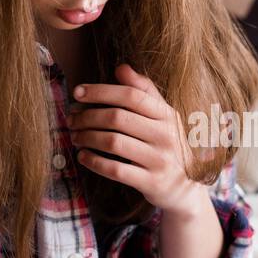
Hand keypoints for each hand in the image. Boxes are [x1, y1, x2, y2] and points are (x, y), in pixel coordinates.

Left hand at [67, 64, 196, 211]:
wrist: (186, 189)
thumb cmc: (169, 147)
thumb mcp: (164, 118)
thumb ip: (144, 92)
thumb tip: (121, 68)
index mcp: (168, 115)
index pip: (131, 95)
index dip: (101, 91)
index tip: (78, 92)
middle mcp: (166, 135)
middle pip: (117, 118)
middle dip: (87, 116)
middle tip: (71, 119)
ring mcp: (159, 160)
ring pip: (113, 142)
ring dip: (87, 137)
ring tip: (75, 137)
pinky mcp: (151, 182)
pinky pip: (115, 170)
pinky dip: (94, 162)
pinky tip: (83, 157)